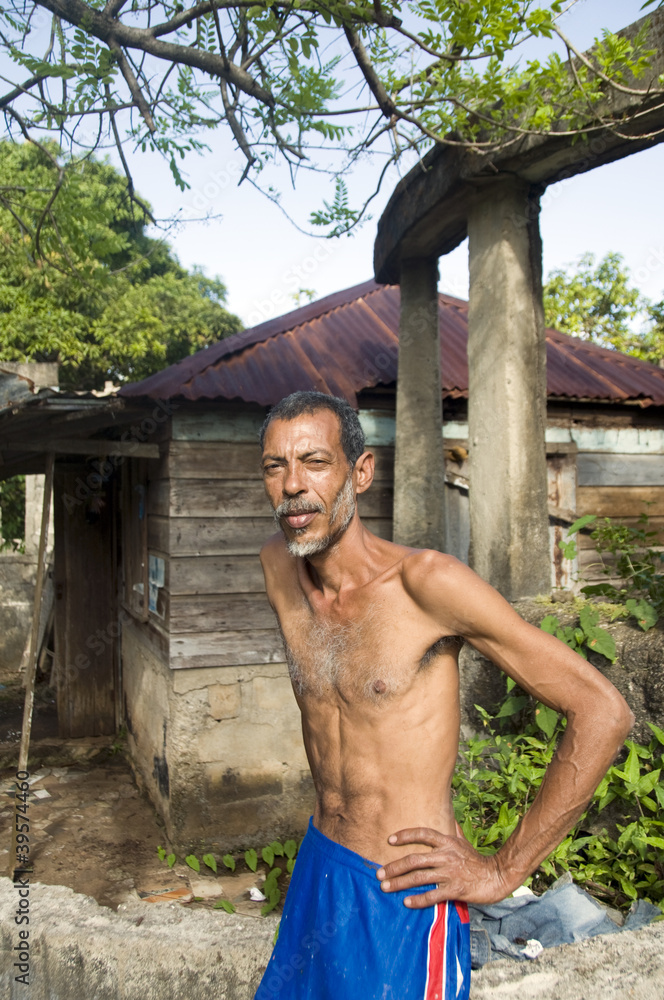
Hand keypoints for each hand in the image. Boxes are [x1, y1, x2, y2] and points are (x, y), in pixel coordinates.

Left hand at [375, 827, 510, 907]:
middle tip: (379, 873)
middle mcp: (446, 855)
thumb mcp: (463, 841)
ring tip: (385, 887)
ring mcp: (450, 873)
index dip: (405, 835)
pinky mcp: (455, 890)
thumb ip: (452, 830)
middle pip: (414, 859)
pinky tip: (406, 902)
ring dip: (400, 883)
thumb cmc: (476, 859)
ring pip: (419, 877)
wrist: (496, 876)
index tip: (390, 840)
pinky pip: (432, 895)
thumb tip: (447, 818)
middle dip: (394, 866)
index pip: (423, 834)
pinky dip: (418, 899)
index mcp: (447, 842)